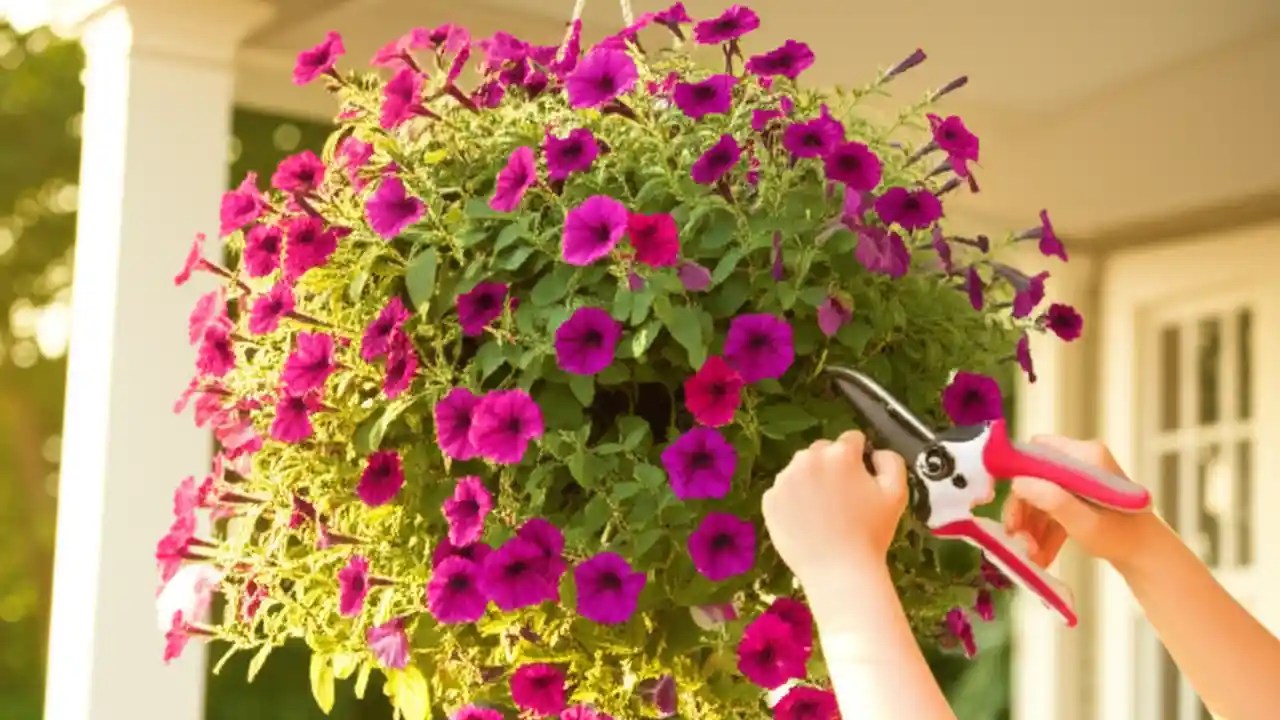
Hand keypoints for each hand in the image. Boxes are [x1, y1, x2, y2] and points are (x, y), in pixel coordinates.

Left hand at [762, 431, 907, 586]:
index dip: (859, 459)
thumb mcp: (897, 494)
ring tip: (824, 513)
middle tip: (842, 499)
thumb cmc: (871, 533)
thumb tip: (875, 452)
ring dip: (811, 482)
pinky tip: (807, 521)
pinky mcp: (769, 500)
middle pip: (822, 451)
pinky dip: (793, 501)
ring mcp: (785, 479)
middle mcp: (808, 459)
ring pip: (801, 470)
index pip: (851, 440)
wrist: (839, 571)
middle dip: (832, 467)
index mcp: (840, 453)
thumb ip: (891, 461)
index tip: (860, 480)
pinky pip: (783, 491)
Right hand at [1003, 435, 1160, 570]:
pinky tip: (1041, 554)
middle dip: (1024, 510)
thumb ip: (1053, 500)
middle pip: (1035, 476)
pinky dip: (1044, 529)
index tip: (1009, 505)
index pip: (1037, 451)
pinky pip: (1051, 505)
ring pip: (1039, 495)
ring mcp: (1080, 476)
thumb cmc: (1121, 538)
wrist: (1149, 556)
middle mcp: (1082, 459)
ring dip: (1031, 525)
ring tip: (1031, 555)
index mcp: (1087, 455)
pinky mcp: (1078, 493)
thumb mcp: (1084, 523)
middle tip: (1017, 539)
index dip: (1018, 474)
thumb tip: (1018, 482)